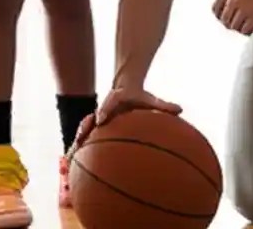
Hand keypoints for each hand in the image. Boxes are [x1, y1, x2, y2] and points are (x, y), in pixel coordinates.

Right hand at [67, 86, 182, 157]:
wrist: (126, 91)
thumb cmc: (140, 98)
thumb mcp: (151, 100)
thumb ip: (164, 105)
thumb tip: (181, 109)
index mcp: (116, 98)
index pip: (108, 102)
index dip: (103, 110)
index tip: (101, 120)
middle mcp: (104, 108)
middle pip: (91, 116)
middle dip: (86, 126)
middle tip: (82, 136)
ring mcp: (99, 118)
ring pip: (85, 128)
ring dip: (80, 138)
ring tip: (72, 154)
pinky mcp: (97, 127)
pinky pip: (88, 137)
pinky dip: (82, 147)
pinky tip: (76, 162)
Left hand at [212, 0, 252, 35]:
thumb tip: (225, 18)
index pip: (215, 10)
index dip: (222, 17)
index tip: (229, 19)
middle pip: (225, 21)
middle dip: (233, 23)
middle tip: (244, 21)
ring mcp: (244, 9)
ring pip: (235, 27)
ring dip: (242, 27)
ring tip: (252, 21)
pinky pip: (245, 31)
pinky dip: (250, 31)